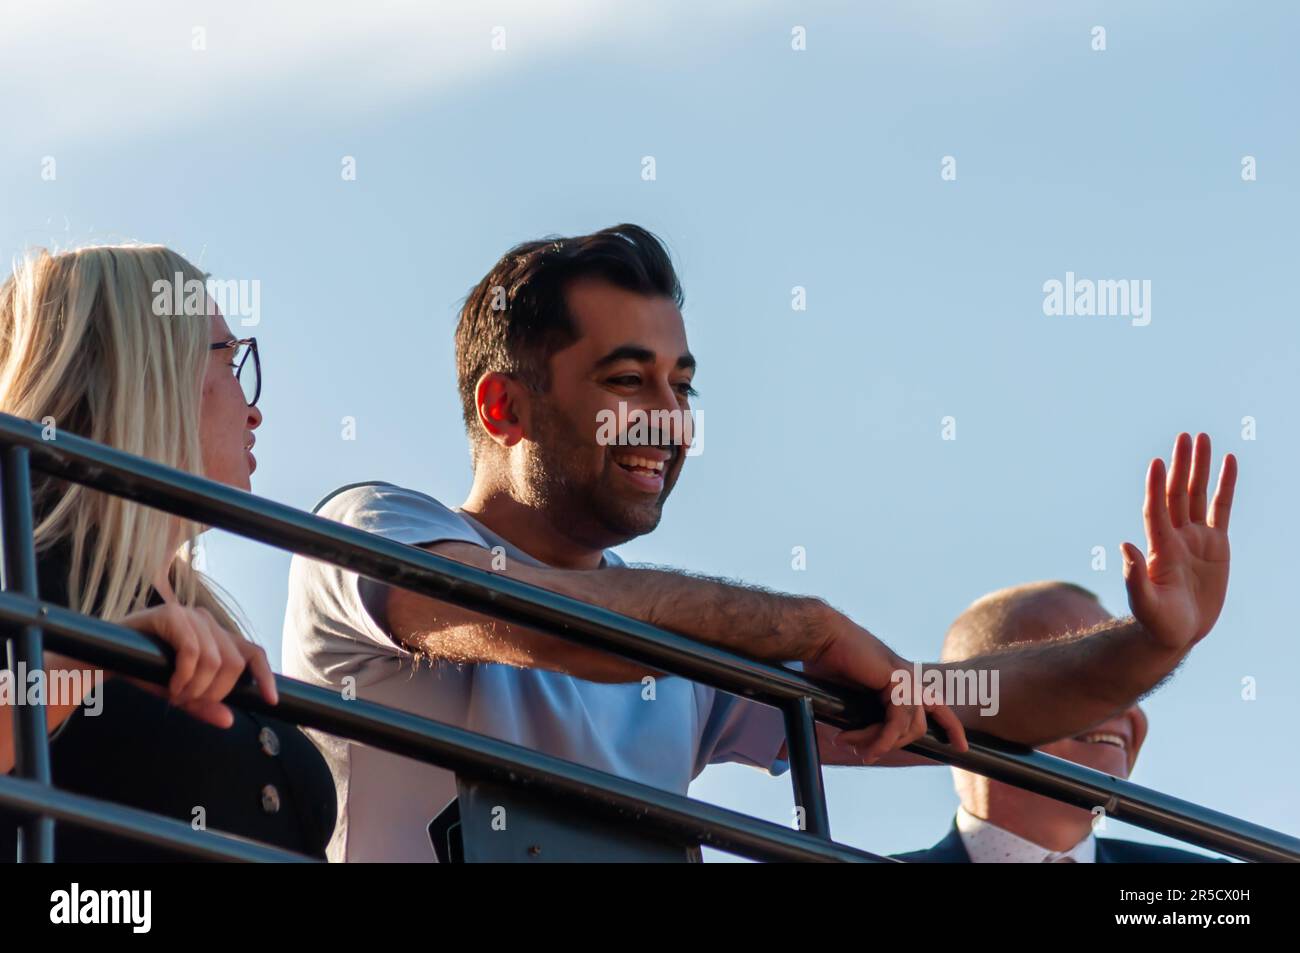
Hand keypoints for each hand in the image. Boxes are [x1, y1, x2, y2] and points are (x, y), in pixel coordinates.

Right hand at [120, 604, 277, 727]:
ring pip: (215, 660)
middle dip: (213, 692)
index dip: (265, 677)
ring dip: (194, 688)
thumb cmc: (148, 674)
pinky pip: (192, 651)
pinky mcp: (171, 614)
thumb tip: (228, 720)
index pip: (254, 653)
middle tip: (187, 701)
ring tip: (174, 694)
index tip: (271, 701)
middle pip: (234, 664)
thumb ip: (205, 705)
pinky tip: (170, 686)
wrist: (106, 660)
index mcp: (219, 637)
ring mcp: (191, 615)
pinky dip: (183, 676)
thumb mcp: (182, 693)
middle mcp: (209, 622)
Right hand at [805, 618, 968, 763]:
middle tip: (863, 753)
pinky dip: (881, 739)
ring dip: (879, 743)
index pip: (936, 706)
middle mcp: (909, 678)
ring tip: (852, 744)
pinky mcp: (897, 681)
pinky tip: (864, 746)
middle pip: (919, 726)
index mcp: (901, 679)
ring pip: (909, 728)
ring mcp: (906, 678)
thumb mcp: (852, 695)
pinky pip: (897, 722)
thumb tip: (859, 742)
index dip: (951, 727)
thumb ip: (863, 714)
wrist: (822, 638)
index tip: (961, 747)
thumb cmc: (829, 661)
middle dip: (892, 745)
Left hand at [1123, 432, 1236, 652]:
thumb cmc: (1157, 621)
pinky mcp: (1215, 544)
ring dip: (1199, 467)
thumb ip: (1134, 578)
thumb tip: (1123, 546)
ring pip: (1197, 494)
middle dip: (1181, 465)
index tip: (1157, 462)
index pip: (1156, 510)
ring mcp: (1194, 537)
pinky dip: (1225, 485)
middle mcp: (1175, 535)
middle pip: (1177, 493)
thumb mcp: (1145, 604)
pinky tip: (1228, 461)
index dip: (1155, 487)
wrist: (1176, 632)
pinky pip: (1221, 508)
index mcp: (1158, 547)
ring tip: (1200, 437)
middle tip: (1184, 436)